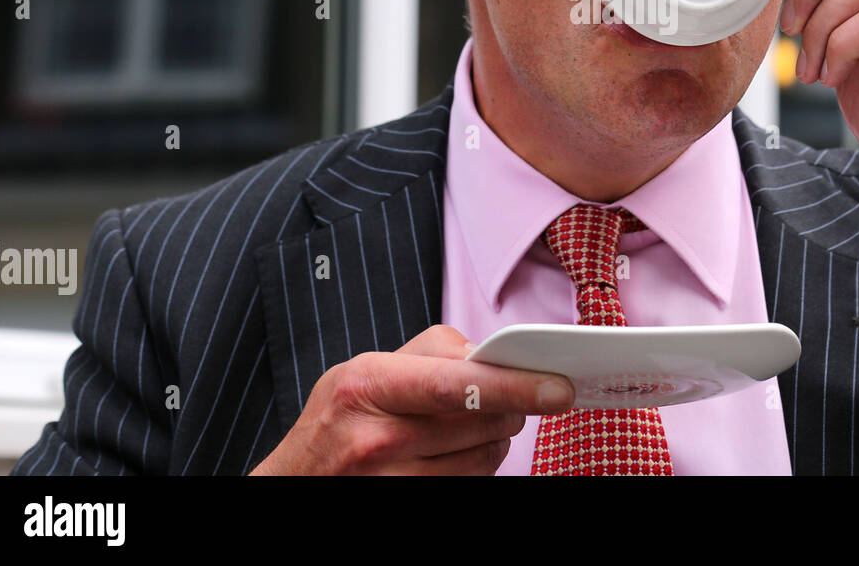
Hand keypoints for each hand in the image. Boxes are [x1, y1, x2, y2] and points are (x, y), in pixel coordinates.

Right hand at [248, 324, 574, 474]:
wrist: (300, 481)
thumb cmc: (339, 418)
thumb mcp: (365, 370)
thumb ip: (430, 353)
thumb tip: (490, 356)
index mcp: (367, 386)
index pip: (456, 385)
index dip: (514, 385)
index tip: (557, 387)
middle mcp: (377, 439)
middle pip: (480, 424)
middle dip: (511, 406)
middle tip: (514, 395)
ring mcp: (392, 481)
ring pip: (484, 458)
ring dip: (497, 439)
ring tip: (478, 424)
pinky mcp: (409, 505)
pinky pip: (471, 484)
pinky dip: (479, 466)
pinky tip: (460, 452)